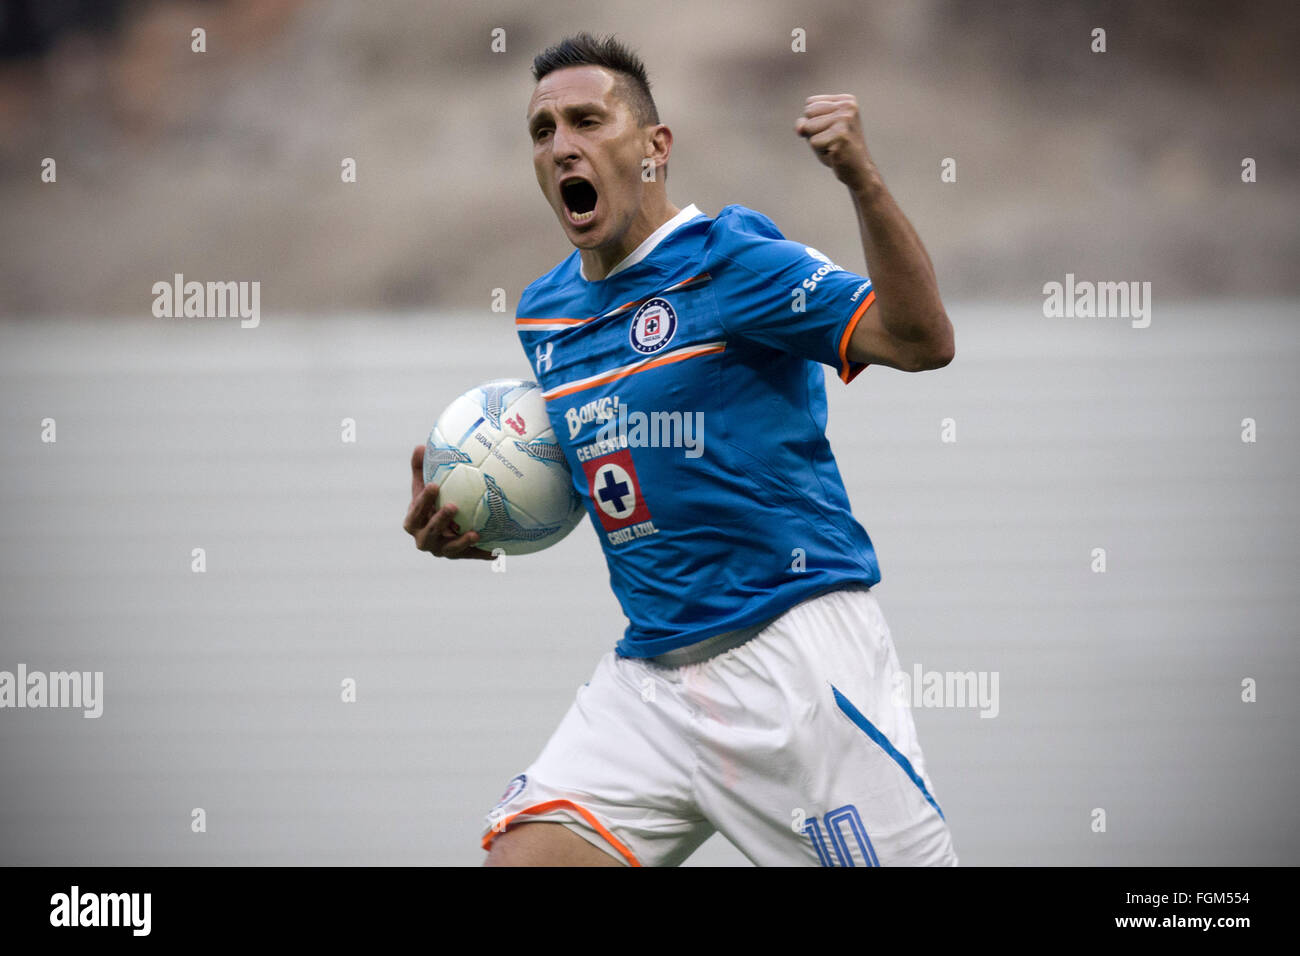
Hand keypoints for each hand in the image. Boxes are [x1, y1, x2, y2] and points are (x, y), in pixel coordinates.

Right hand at [403, 445, 493, 559]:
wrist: (440, 527)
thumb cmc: (432, 501)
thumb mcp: (423, 485)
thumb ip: (421, 468)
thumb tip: (421, 446)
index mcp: (413, 522)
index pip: (415, 512)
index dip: (423, 500)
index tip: (435, 485)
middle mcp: (424, 539)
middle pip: (429, 533)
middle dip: (439, 521)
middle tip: (453, 506)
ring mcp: (441, 550)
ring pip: (449, 549)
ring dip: (461, 542)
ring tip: (475, 534)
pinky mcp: (458, 555)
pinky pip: (471, 555)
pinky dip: (482, 553)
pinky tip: (497, 552)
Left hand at [795, 94, 874, 193]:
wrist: (859, 171)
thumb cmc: (838, 149)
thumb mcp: (819, 131)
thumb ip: (805, 123)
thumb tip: (800, 127)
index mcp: (846, 100)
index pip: (810, 103)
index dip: (814, 120)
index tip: (832, 130)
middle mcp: (847, 106)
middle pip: (808, 112)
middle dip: (814, 130)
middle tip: (832, 140)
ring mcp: (845, 120)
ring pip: (808, 127)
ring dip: (817, 142)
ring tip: (833, 146)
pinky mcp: (841, 135)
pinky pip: (814, 142)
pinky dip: (820, 152)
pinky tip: (835, 153)